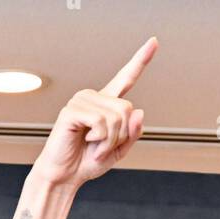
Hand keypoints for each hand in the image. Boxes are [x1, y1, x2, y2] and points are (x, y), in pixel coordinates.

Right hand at [33, 36, 156, 187]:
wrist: (65, 175)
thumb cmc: (87, 162)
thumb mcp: (118, 151)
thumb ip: (132, 133)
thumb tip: (140, 112)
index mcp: (106, 104)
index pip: (126, 78)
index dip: (141, 60)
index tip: (154, 42)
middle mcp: (94, 97)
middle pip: (127, 109)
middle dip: (120, 136)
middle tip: (102, 146)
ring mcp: (82, 100)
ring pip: (116, 117)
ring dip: (109, 141)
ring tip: (93, 146)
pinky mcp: (72, 110)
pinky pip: (100, 122)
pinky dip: (99, 139)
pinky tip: (86, 140)